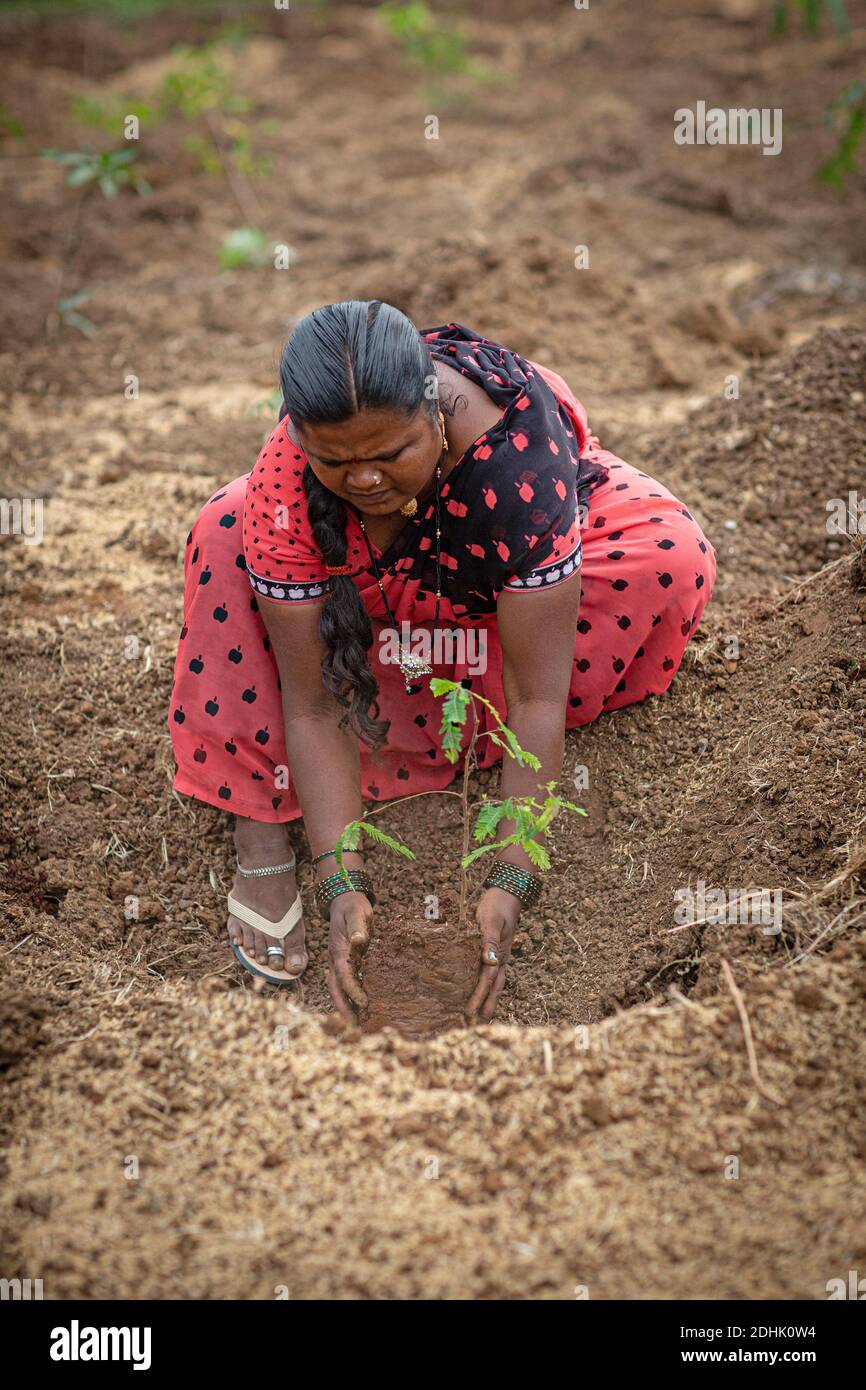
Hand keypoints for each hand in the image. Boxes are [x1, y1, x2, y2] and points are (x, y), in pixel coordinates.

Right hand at [327, 891, 372, 1021]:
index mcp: (339, 951)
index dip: (353, 990)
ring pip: (339, 988)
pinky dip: (352, 995)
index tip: (365, 1003)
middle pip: (336, 989)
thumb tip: (359, 941)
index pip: (344, 976)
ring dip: (346, 1005)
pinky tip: (362, 1005)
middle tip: (354, 1026)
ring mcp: (339, 961)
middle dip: (343, 1008)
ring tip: (358, 1023)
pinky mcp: (347, 961)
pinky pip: (347, 982)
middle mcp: (336, 960)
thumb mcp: (357, 913)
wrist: (345, 900)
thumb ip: (358, 927)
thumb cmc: (353, 906)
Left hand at [465, 886, 520, 1023]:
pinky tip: (483, 989)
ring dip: (490, 998)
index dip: (479, 996)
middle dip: (488, 1005)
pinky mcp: (497, 950)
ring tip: (483, 1014)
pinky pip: (494, 972)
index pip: (488, 980)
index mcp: (499, 953)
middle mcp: (502, 958)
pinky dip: (489, 985)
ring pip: (497, 982)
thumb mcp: (491, 920)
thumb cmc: (497, 905)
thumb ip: (490, 940)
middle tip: (479, 1024)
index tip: (470, 1012)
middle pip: (496, 987)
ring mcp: (501, 955)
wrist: (508, 893)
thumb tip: (489, 961)